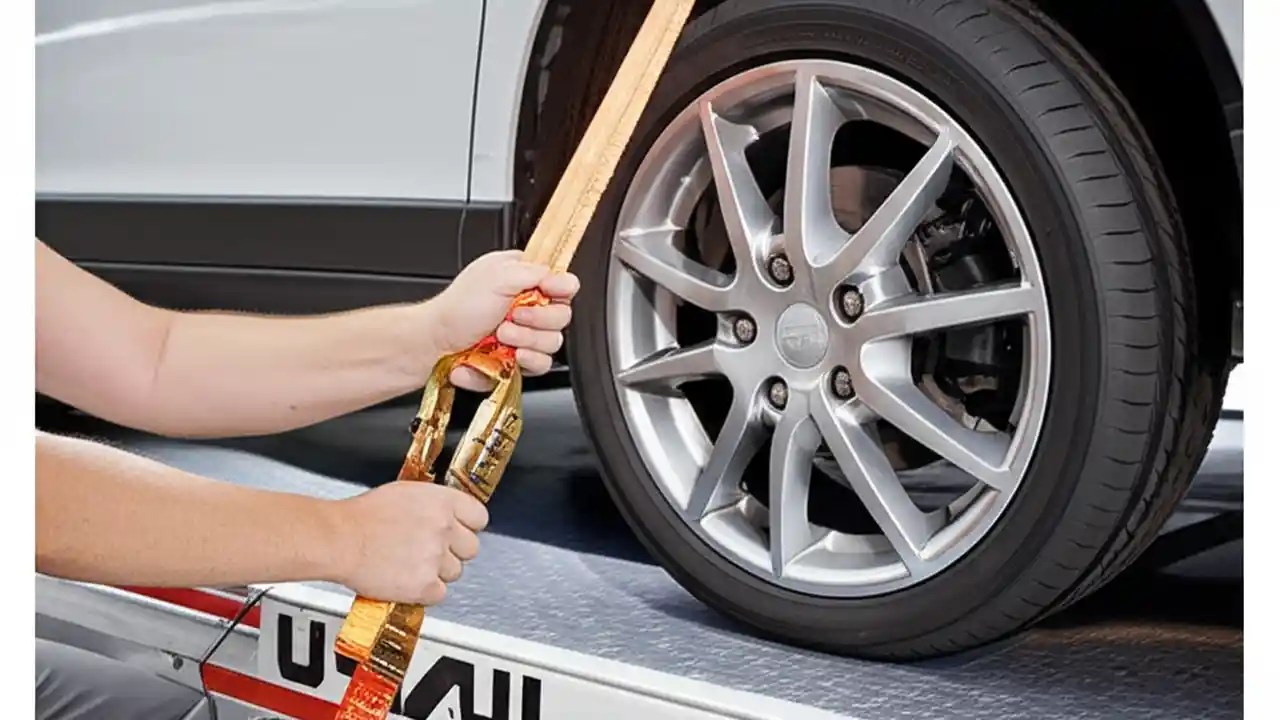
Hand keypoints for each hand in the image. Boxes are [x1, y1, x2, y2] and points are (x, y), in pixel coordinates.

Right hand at [330, 482, 488, 605]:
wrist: (339, 539)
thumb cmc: (361, 516)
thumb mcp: (405, 494)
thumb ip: (432, 504)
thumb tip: (445, 513)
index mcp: (443, 502)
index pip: (479, 517)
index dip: (467, 527)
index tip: (460, 532)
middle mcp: (445, 528)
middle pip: (471, 548)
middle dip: (453, 551)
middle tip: (430, 551)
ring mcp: (437, 558)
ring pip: (455, 572)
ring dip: (437, 572)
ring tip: (411, 565)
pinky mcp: (426, 585)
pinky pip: (439, 593)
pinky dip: (425, 592)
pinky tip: (407, 580)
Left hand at [424, 251, 579, 390]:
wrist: (436, 343)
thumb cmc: (458, 308)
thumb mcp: (498, 276)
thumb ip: (535, 272)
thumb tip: (562, 277)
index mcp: (524, 280)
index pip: (564, 284)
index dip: (558, 291)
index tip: (545, 293)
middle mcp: (528, 307)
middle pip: (561, 317)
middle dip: (537, 320)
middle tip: (513, 317)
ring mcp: (525, 336)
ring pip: (552, 344)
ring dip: (526, 341)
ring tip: (501, 336)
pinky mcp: (520, 361)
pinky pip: (539, 366)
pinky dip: (522, 363)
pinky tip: (507, 356)